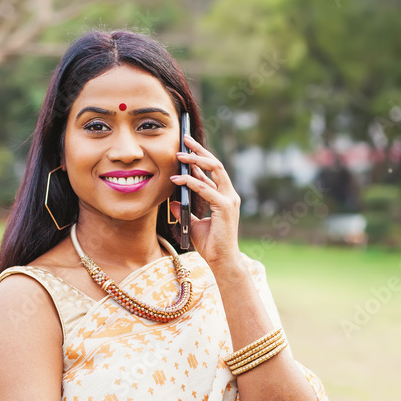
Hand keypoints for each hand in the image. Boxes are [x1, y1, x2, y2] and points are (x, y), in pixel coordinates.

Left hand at [169, 134, 243, 270]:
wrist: (222, 261)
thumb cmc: (210, 244)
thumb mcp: (193, 223)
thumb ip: (184, 209)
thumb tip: (171, 200)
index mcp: (224, 197)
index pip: (212, 171)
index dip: (199, 158)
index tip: (186, 148)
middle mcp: (229, 195)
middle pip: (215, 164)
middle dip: (200, 150)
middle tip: (185, 140)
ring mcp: (229, 199)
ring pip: (214, 170)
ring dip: (195, 160)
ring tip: (179, 155)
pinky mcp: (225, 206)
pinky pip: (205, 188)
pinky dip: (190, 182)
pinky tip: (176, 180)